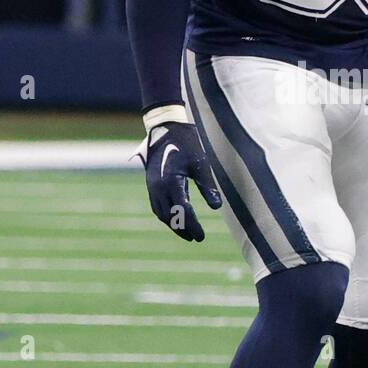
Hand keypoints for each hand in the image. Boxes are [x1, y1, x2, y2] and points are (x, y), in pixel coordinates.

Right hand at [136, 121, 221, 240]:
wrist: (165, 129)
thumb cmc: (186, 143)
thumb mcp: (200, 162)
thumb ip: (207, 185)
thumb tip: (216, 207)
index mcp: (170, 182)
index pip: (182, 211)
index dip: (192, 226)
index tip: (201, 237)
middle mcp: (158, 187)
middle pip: (170, 217)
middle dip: (182, 229)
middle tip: (196, 238)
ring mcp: (152, 186)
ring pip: (161, 213)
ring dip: (173, 225)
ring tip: (187, 233)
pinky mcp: (151, 184)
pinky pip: (157, 206)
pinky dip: (167, 216)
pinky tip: (177, 219)